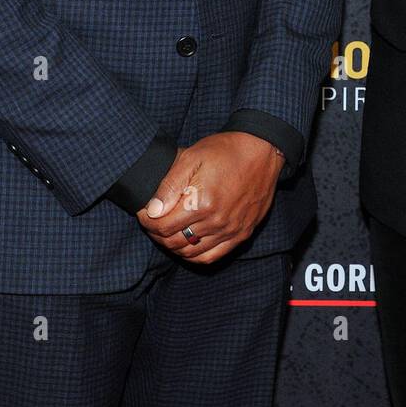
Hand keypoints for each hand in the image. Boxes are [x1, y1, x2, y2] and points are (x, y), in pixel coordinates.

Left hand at [137, 132, 284, 263]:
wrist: (262, 150)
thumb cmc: (225, 150)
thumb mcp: (192, 157)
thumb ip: (169, 186)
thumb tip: (152, 210)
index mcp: (201, 203)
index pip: (162, 226)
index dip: (147, 220)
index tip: (143, 212)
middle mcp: (216, 222)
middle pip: (174, 241)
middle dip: (157, 234)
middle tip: (153, 222)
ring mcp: (230, 230)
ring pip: (191, 252)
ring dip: (173, 245)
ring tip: (168, 231)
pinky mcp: (242, 234)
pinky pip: (212, 256)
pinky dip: (195, 255)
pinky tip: (188, 244)